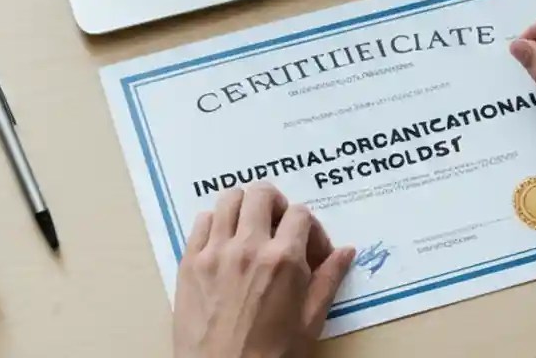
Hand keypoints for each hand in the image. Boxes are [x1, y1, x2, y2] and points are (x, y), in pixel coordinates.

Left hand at [173, 183, 354, 357]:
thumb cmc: (271, 357)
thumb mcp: (310, 323)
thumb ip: (328, 281)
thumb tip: (345, 252)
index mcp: (284, 260)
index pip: (301, 213)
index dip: (311, 229)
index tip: (310, 250)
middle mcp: (248, 246)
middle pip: (261, 193)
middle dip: (276, 205)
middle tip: (279, 228)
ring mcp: (214, 252)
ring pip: (228, 199)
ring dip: (244, 208)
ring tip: (251, 229)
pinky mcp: (189, 262)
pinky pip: (202, 221)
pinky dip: (217, 223)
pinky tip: (225, 244)